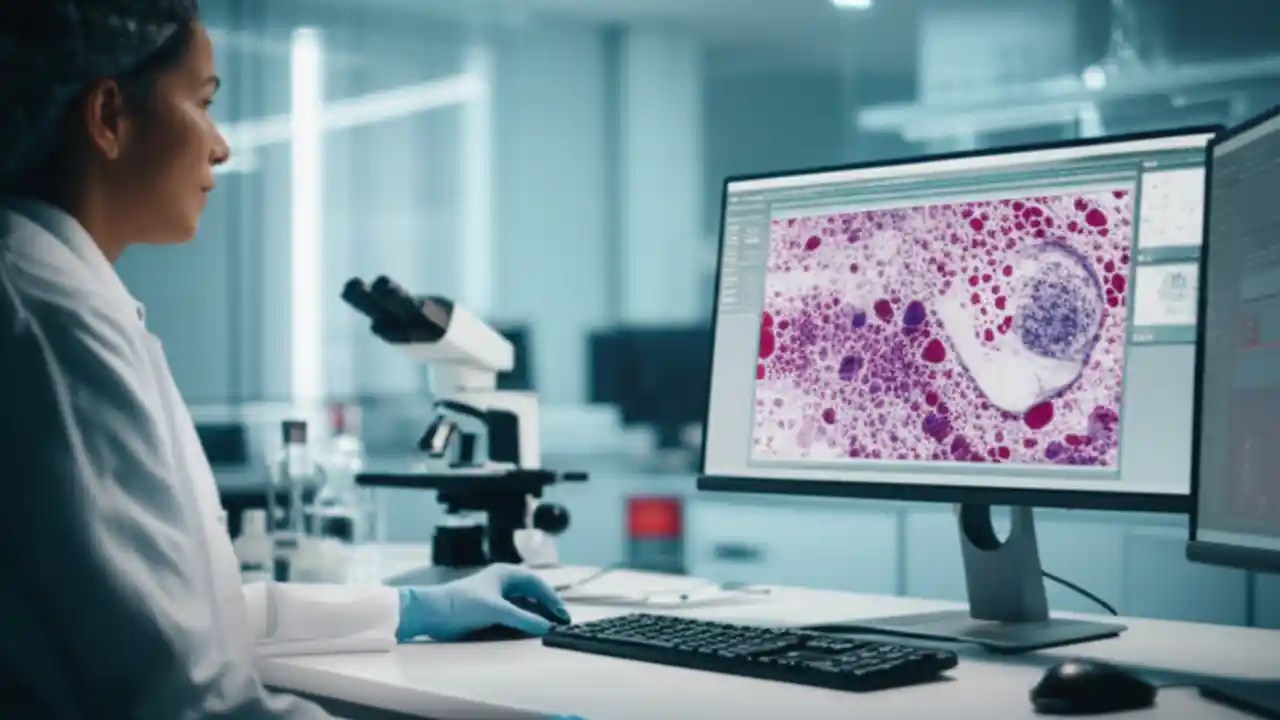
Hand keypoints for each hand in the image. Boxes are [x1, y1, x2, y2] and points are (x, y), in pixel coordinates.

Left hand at [396, 564, 569, 641]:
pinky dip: (524, 622)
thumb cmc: (459, 603)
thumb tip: (546, 627)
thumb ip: (522, 618)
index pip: (537, 584)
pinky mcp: (489, 612)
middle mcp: (502, 583)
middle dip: (547, 607)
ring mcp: (496, 598)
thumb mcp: (495, 610)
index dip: (551, 599)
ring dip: (537, 616)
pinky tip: (530, 631)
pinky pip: (514, 616)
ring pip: (524, 606)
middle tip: (561, 622)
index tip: (562, 614)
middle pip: (532, 594)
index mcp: (505, 574)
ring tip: (550, 628)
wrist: (431, 614)